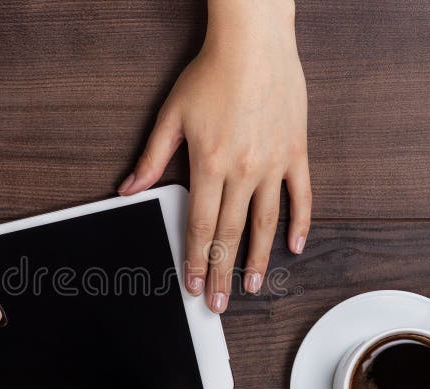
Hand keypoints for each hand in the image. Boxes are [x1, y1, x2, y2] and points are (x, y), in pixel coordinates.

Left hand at [118, 0, 310, 312]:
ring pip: (265, 223)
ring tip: (254, 285)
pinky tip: (294, 246)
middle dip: (222, 273)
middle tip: (221, 304)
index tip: (195, 287)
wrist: (253, 43)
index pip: (201, 226)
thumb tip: (128, 190)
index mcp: (209, 164)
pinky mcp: (296, 152)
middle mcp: (243, 170)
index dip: (196, 261)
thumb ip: (151, 158)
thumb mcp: (171, 116)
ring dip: (258, 258)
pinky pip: (301, 196)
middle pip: (231, 234)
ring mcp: (274, 163)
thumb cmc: (211, 75)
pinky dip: (300, 223)